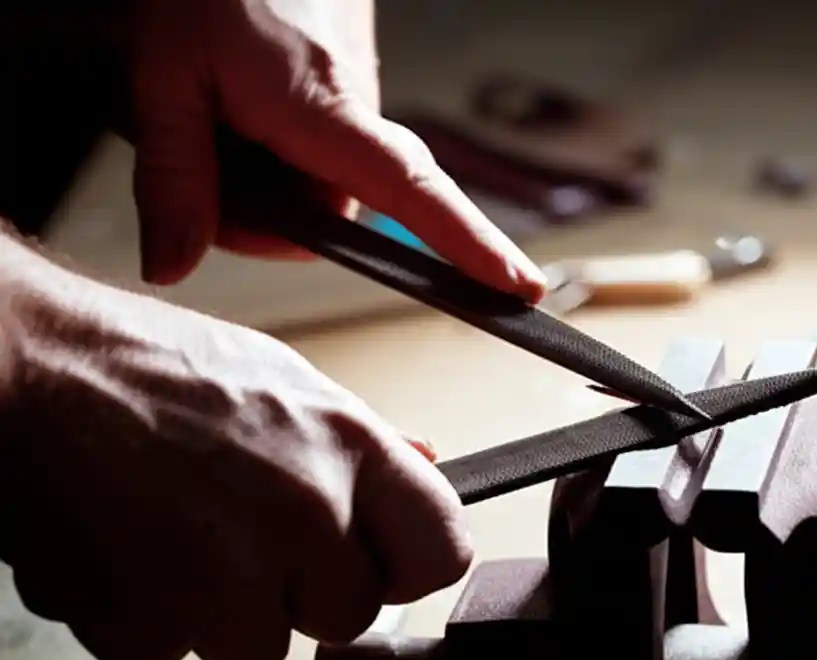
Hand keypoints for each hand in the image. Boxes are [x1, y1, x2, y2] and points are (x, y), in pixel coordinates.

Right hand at [0, 248, 470, 659]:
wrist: (25, 376)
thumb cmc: (147, 370)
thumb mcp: (284, 381)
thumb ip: (363, 444)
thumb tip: (426, 467)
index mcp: (348, 450)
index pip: (442, 552)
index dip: (409, 560)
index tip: (381, 558)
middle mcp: (303, 517)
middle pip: (352, 613)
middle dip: (305, 587)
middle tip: (248, 529)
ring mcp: (228, 579)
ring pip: (262, 648)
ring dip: (224, 610)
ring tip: (180, 532)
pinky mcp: (152, 626)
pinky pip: (176, 654)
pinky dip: (153, 619)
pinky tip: (133, 552)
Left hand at [127, 0, 545, 299]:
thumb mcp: (163, 81)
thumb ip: (175, 178)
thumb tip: (172, 266)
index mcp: (326, 109)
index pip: (414, 192)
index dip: (470, 245)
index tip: (517, 286)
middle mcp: (355, 109)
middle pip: (329, 211)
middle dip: (264, 215)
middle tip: (199, 174)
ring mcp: (352, 97)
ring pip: (315, 181)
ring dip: (262, 177)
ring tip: (209, 124)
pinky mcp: (341, 86)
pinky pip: (314, 146)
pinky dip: (271, 146)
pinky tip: (231, 108)